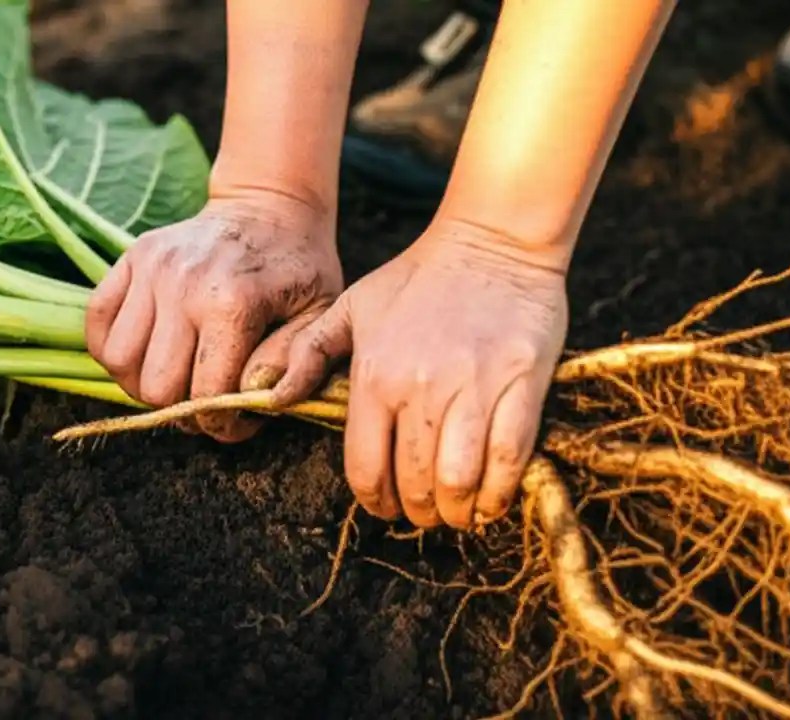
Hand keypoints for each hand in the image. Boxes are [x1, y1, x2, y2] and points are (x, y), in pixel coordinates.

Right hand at [86, 192, 343, 440]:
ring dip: (142, 383)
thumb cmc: (298, 268)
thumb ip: (293, 362)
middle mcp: (183, 286)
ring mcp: (152, 269)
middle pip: (155, 387)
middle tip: (204, 401)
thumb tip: (259, 399)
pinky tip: (145, 354)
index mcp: (232, 304)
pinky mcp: (132, 258)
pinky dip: (112, 350)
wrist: (270, 206)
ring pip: (118, 361)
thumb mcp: (318, 314)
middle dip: (180, 409)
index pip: (206, 396)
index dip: (222, 424)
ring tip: (174, 377)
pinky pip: (97, 323)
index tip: (237, 419)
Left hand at [274, 219, 568, 527]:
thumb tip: (267, 398)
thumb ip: (307, 355)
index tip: (385, 504)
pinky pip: (509, 460)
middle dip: (417, 512)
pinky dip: (499, 493)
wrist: (493, 240)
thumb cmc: (417, 278)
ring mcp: (474, 390)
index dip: (375, 500)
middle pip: (413, 485)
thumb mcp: (351, 308)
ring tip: (456, 511)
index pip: (365, 468)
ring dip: (456, 511)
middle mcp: (419, 389)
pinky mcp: (522, 387)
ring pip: (459, 482)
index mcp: (373, 377)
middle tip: (425, 511)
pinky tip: (490, 500)